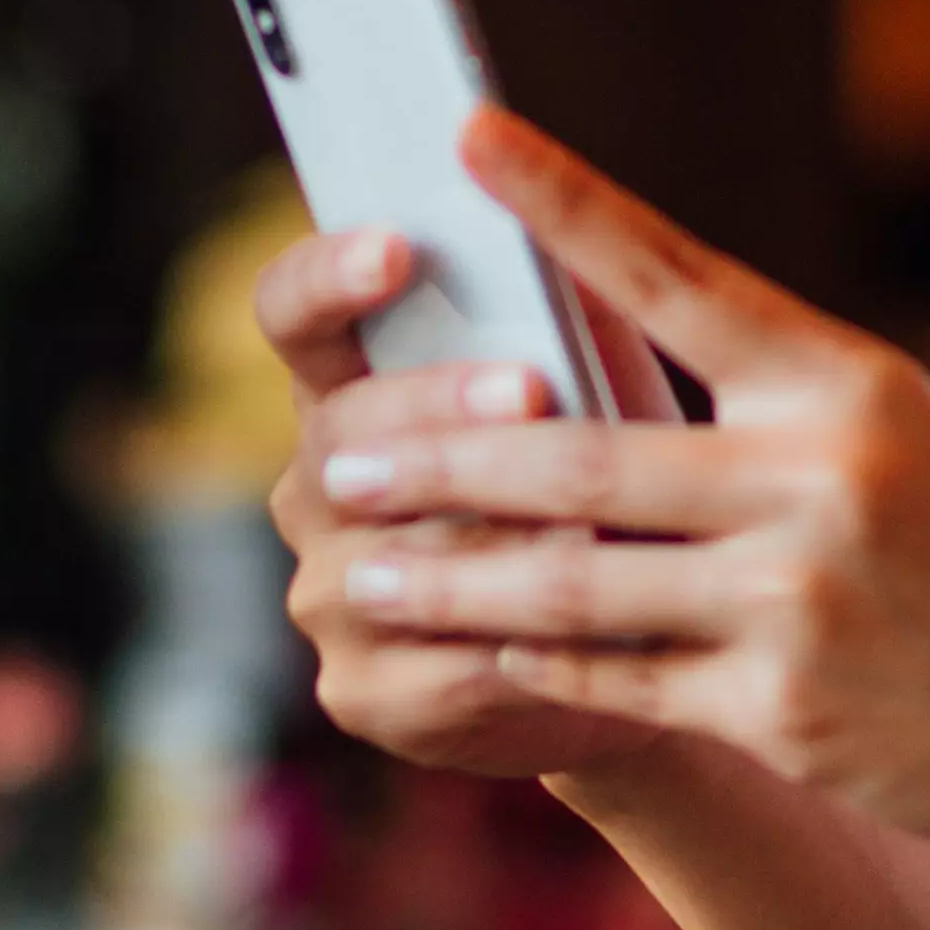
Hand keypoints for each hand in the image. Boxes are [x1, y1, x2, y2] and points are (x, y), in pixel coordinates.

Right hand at [256, 223, 671, 782]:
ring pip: (398, 558)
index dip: (326, 274)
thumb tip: (574, 237)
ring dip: (499, 537)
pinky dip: (523, 643)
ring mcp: (329, 595)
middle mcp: (315, 489)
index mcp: (349, 391)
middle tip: (529, 390)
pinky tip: (592, 631)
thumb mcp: (600, 391)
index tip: (395, 244)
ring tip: (593, 523)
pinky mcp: (363, 692)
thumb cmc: (618, 488)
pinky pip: (439, 662)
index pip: (291, 312)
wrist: (638, 651)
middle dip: (439, 406)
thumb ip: (571, 322)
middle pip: (346, 433)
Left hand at [300, 112, 929, 854]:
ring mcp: (794, 606)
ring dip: (446, 580)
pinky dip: (533, 667)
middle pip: (574, 460)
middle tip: (339, 454)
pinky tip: (470, 654)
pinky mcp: (782, 714)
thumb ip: (766, 410)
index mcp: (845, 384)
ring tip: (360, 570)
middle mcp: (816, 483)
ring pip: (568, 587)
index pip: (675, 272)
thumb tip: (591, 386)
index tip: (466, 135)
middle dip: (436, 458)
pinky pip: (618, 683)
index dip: (562, 200)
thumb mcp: (910, 436)